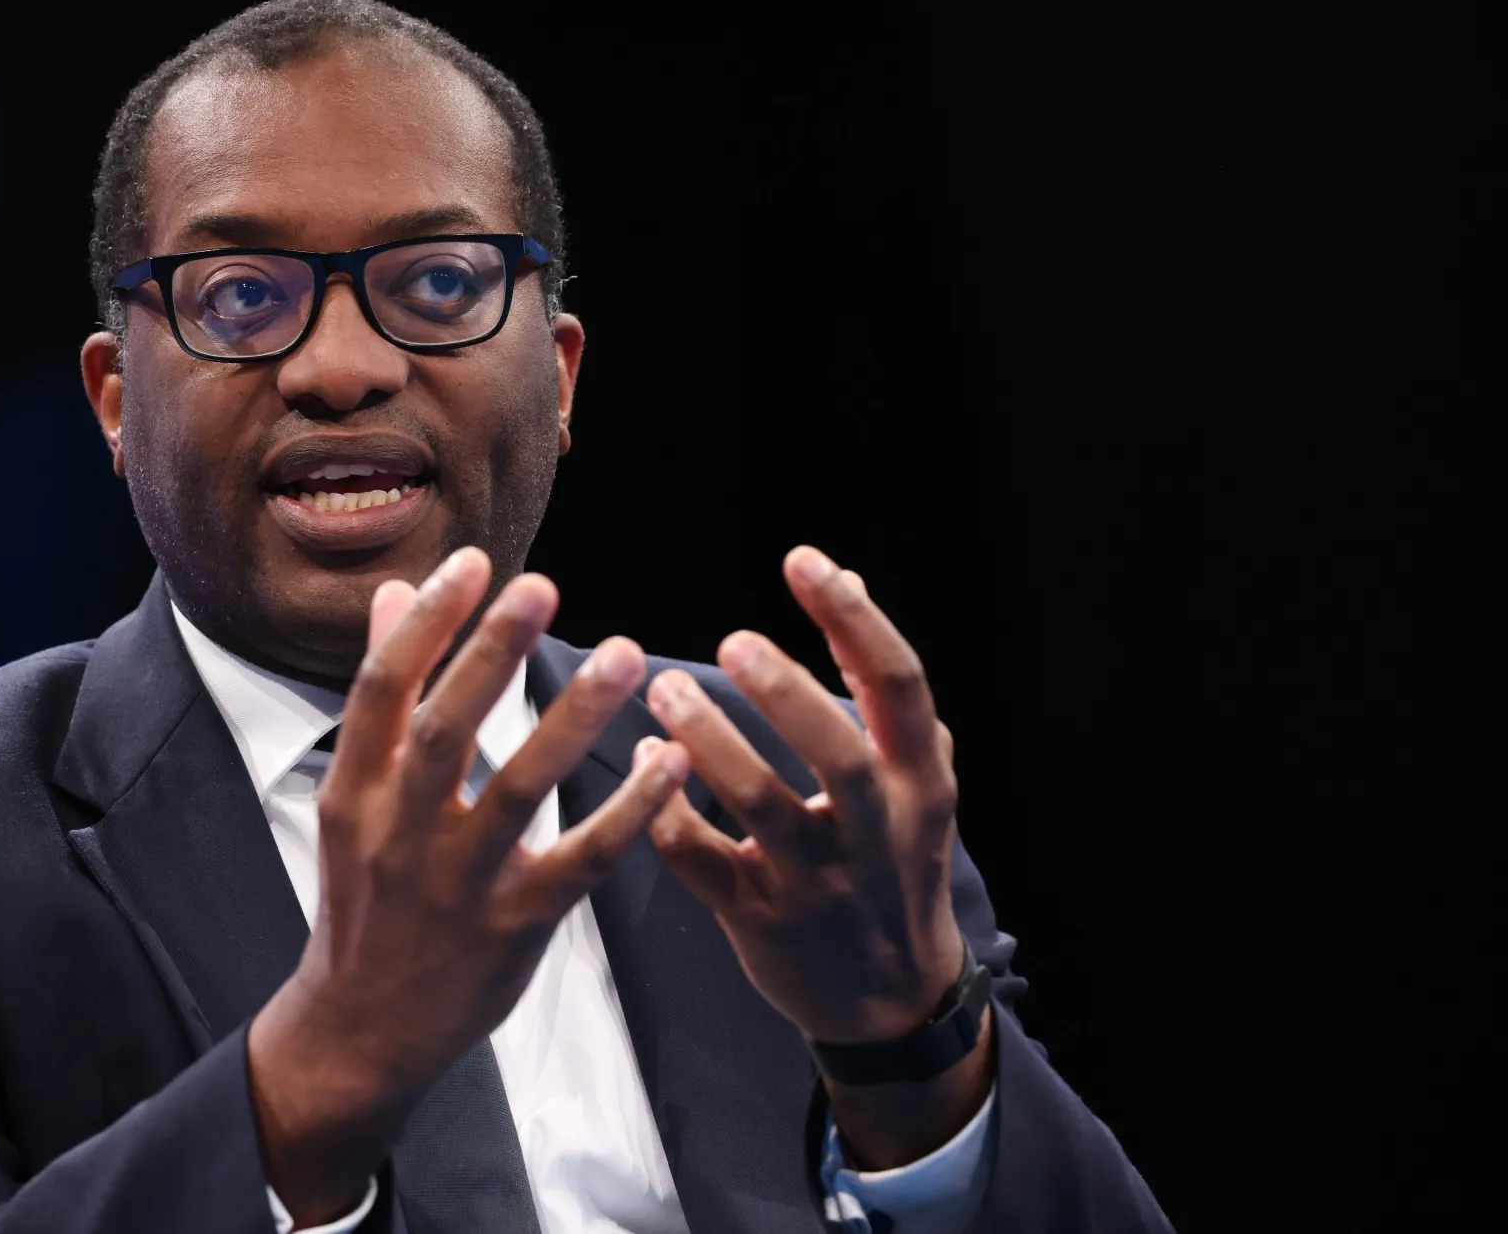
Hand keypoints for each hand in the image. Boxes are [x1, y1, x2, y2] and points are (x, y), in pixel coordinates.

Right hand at [247, 547, 690, 1222]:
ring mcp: (458, 884)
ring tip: (626, 653)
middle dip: (491, 653)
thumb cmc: (368, 897)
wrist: (364, 1027)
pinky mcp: (515, 928)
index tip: (473, 561)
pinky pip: (581, 863)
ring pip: (520, 789)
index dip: (426, 621)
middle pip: (445, 728)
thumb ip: (383, 696)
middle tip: (543, 586)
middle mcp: (399, 832)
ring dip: (574, 717)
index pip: (381, 688)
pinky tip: (666, 764)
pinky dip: (627, 813)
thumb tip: (396, 591)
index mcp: (355, 791)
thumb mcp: (353, 800)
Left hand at [643, 546, 985, 1165]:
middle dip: (785, 694)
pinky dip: (667, 813)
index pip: (899, 686)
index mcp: (921, 784)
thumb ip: (877, 691)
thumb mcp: (914, 781)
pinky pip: (705, 864)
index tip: (803, 561)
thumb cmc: (893, 863)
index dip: (853, 618)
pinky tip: (640, 760)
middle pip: (838, 754)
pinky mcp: (761, 922)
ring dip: (709, 744)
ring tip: (663, 691)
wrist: (890, 999)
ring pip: (762, 809)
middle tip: (731, 642)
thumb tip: (849, 578)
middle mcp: (877, 832)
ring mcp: (819, 883)